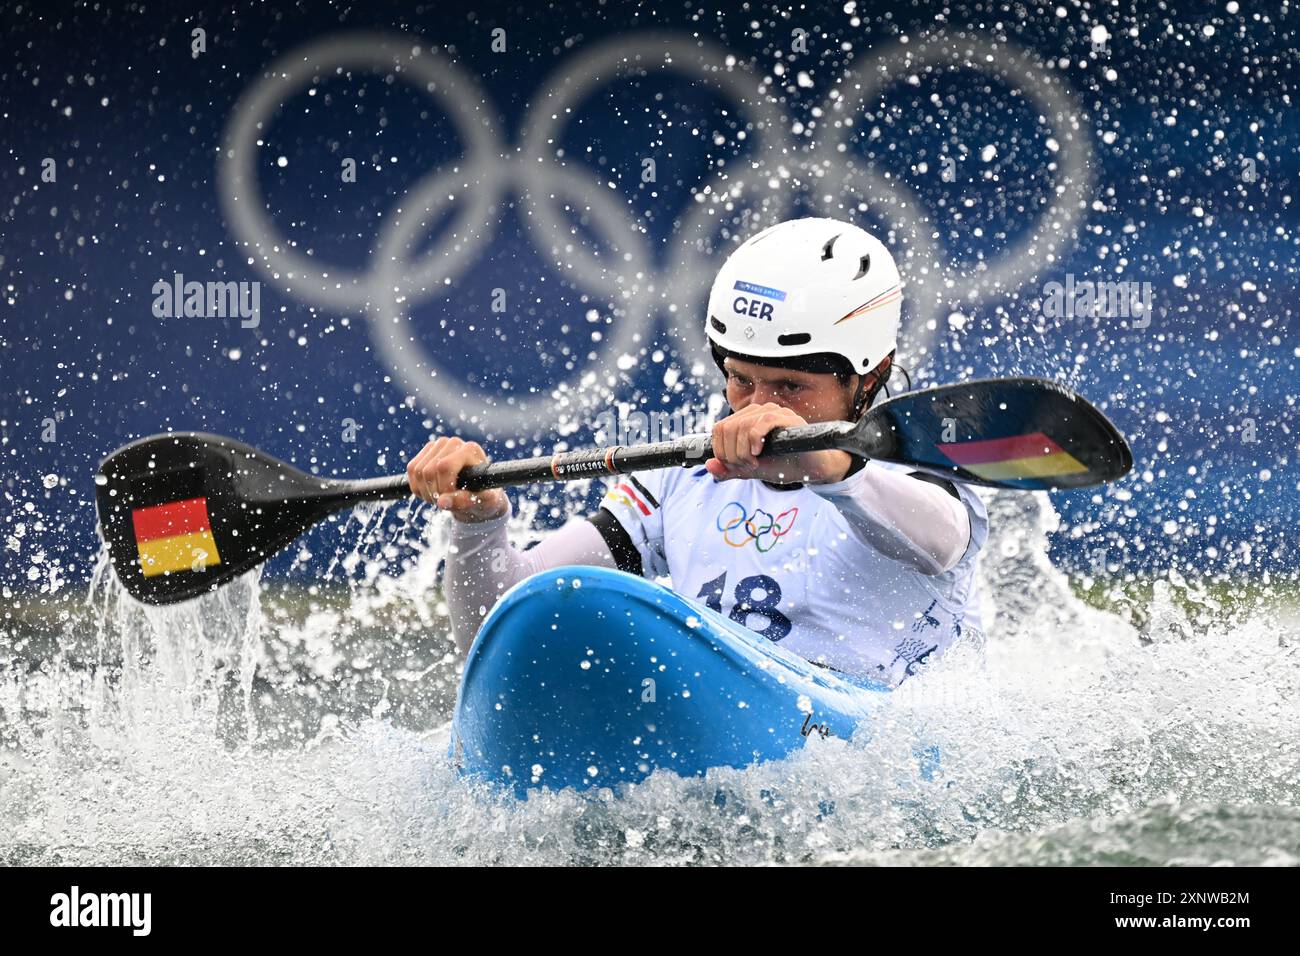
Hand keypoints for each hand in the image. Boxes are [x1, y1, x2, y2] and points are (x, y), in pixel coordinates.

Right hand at [407, 437, 508, 522]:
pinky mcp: (427, 451)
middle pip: (428, 470)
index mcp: (470, 450)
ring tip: (439, 498)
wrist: (478, 492)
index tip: (452, 500)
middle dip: (434, 493)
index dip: (443, 487)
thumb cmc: (483, 496)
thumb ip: (464, 501)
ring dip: (424, 492)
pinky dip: (417, 486)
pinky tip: (431, 492)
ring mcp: (438, 445)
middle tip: (445, 503)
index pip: (445, 466)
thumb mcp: (481, 502)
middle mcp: (453, 443)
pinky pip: (411, 469)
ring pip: (417, 470)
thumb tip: (442, 502)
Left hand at [705, 403, 852, 483]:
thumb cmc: (783, 465)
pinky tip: (759, 452)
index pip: (719, 428)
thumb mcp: (751, 470)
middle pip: (728, 428)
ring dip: (743, 450)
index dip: (721, 450)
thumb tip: (709, 465)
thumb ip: (730, 469)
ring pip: (742, 426)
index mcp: (746, 420)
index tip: (734, 465)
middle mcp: (758, 411)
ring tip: (755, 463)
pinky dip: (755, 439)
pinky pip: (762, 421)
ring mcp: (773, 411)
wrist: (811, 469)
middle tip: (747, 466)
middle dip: (732, 454)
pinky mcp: (787, 417)